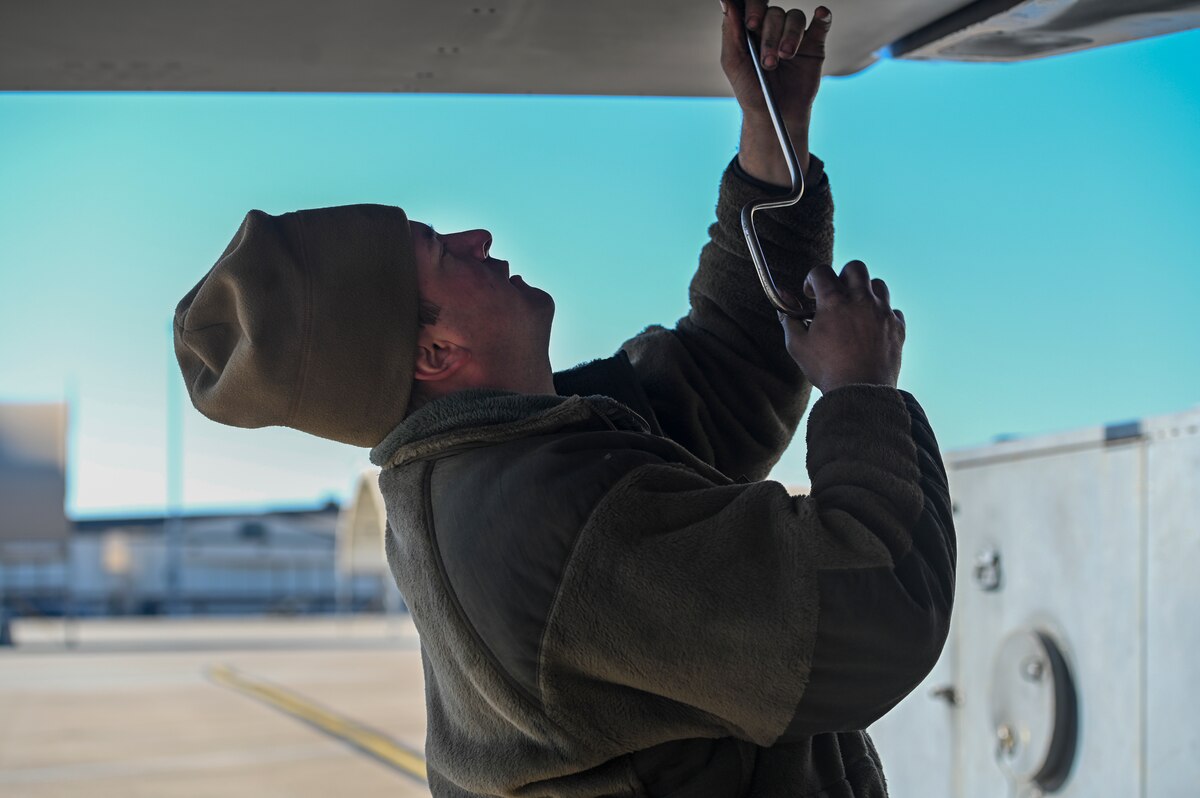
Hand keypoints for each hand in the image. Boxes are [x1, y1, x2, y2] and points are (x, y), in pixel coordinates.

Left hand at [721, 3, 830, 126]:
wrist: (775, 114)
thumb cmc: (751, 90)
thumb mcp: (733, 63)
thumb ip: (730, 32)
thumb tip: (727, 2)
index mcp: (752, 29)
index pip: (753, 4)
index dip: (753, 8)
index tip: (751, 24)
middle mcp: (773, 28)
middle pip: (774, 14)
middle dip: (770, 37)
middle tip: (768, 62)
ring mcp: (794, 35)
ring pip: (794, 18)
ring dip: (790, 36)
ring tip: (786, 57)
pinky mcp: (814, 44)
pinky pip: (821, 23)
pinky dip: (822, 17)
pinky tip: (820, 15)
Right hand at [779, 261, 905, 392]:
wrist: (861, 392)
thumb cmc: (826, 370)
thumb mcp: (797, 345)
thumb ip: (788, 318)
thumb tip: (783, 297)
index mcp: (834, 302)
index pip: (821, 271)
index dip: (812, 280)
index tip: (811, 295)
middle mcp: (861, 300)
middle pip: (855, 267)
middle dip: (842, 276)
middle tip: (836, 295)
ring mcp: (882, 312)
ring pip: (878, 284)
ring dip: (865, 292)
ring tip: (856, 309)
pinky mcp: (897, 327)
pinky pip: (893, 310)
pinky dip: (882, 314)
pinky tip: (872, 328)